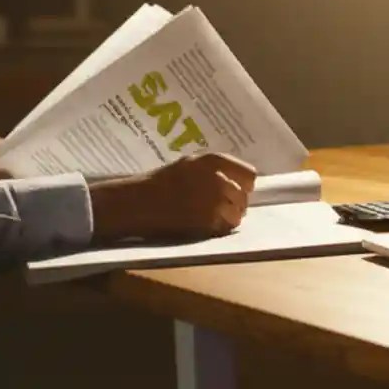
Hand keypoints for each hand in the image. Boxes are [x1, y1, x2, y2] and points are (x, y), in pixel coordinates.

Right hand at [89, 152, 256, 241]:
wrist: (139, 202)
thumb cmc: (160, 183)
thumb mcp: (189, 164)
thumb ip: (215, 169)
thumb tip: (238, 181)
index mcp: (213, 161)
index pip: (249, 174)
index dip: (244, 184)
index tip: (237, 189)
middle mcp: (218, 178)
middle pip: (245, 195)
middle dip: (236, 202)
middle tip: (221, 206)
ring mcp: (216, 200)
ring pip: (239, 213)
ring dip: (230, 216)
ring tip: (212, 216)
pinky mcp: (209, 220)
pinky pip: (228, 226)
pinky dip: (220, 228)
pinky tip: (206, 225)